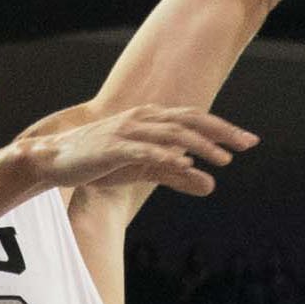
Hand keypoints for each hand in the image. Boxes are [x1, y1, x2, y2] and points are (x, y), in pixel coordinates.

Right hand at [9, 103, 256, 206]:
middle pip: (189, 121)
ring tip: (223, 158)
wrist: (55, 160)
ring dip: (199, 145)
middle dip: (221, 131)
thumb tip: (210, 184)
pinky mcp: (112, 148)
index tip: (248, 141)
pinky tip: (183, 163)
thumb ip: (177, 175)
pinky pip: (143, 150)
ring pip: (171, 134)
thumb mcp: (144, 170)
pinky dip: (164, 155)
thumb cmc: (101, 161)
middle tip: (247, 144)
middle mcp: (141, 119)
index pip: (194, 119)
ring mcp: (126, 131)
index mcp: (150, 119)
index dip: (223, 128)